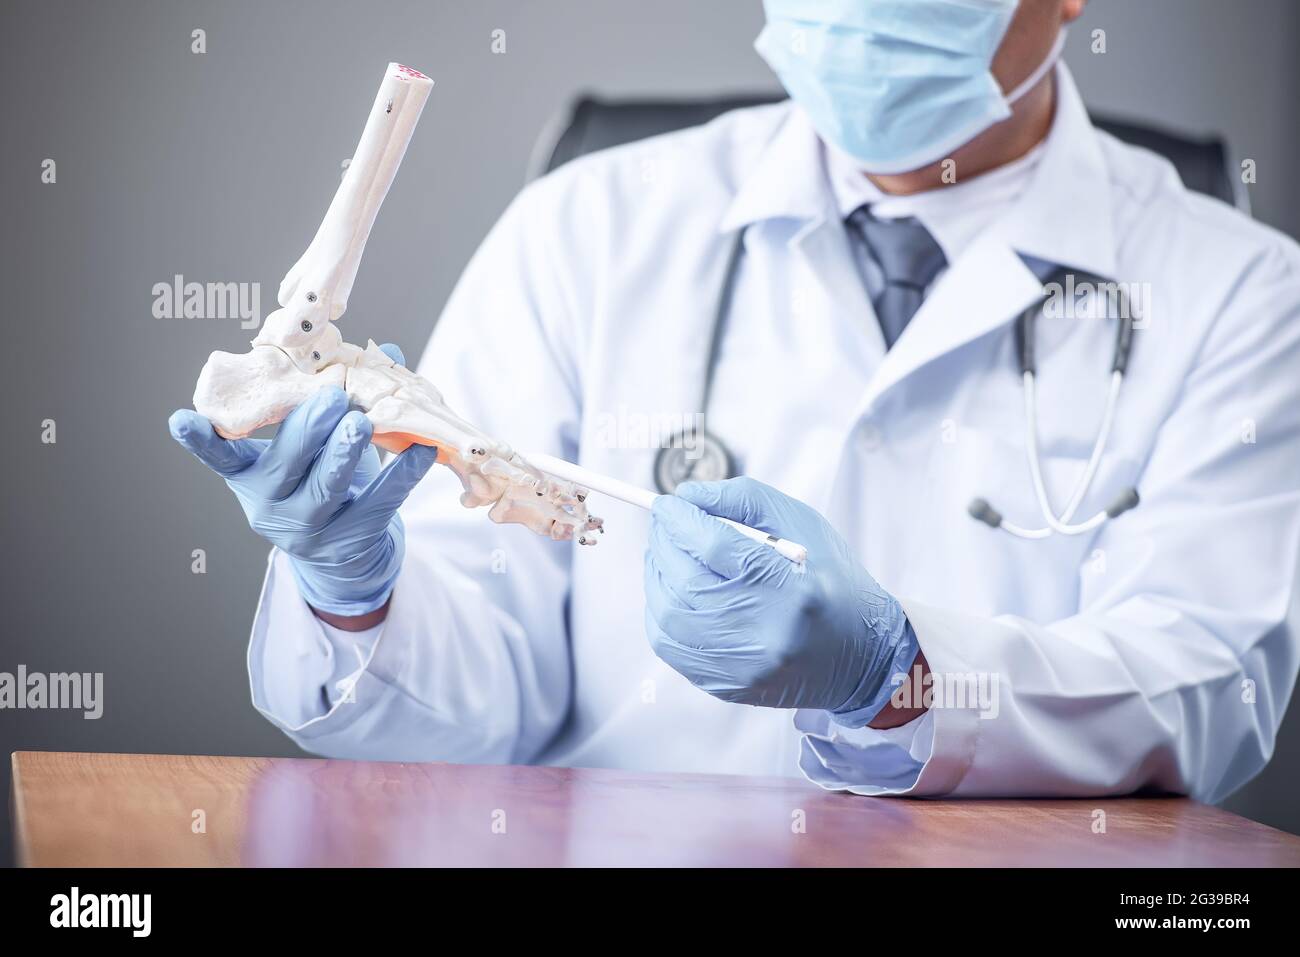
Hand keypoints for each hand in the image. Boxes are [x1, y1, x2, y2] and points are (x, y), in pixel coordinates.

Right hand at [169, 343, 437, 616]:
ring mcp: (309, 528)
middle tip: (331, 397)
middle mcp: (270, 504)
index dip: (200, 440)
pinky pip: (378, 504)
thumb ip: (334, 401)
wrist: (344, 557)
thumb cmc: (319, 484)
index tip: (182, 419)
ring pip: (326, 486)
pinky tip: (421, 452)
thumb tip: (384, 353)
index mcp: (250, 475)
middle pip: (285, 463)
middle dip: (307, 428)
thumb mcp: (310, 449)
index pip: (219, 457)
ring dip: (344, 452)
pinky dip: (401, 476)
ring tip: (363, 424)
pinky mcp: (350, 541)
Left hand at [644, 477, 915, 718]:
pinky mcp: (725, 685)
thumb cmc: (833, 583)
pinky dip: (660, 610)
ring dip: (657, 576)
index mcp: (793, 590)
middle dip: (664, 544)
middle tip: (665, 525)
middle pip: (686, 581)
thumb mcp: (803, 525)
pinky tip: (673, 590)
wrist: (861, 657)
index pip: (715, 546)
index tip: (668, 504)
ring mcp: (742, 667)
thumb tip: (688, 497)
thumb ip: (744, 500)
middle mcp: (765, 634)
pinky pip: (669, 645)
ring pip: (669, 614)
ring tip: (668, 554)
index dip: (681, 520)